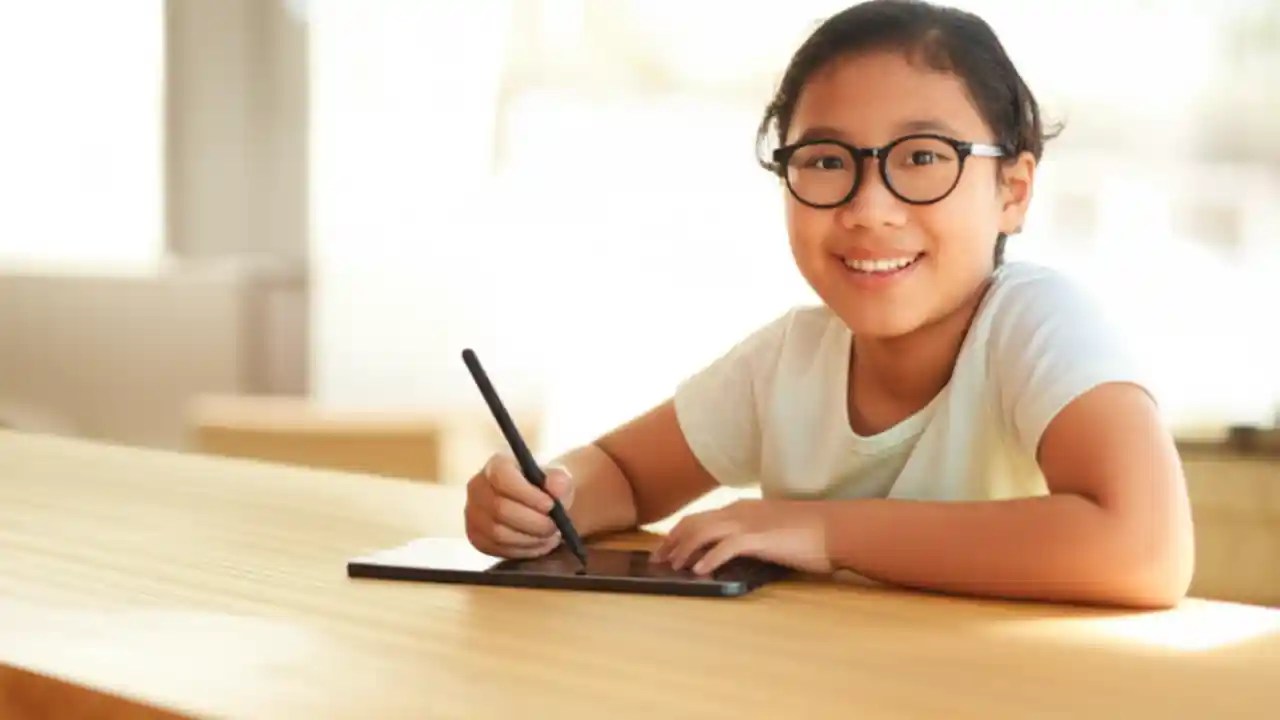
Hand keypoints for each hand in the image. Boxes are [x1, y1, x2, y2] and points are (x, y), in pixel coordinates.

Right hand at [465, 452, 574, 558]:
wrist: (536, 506)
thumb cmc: (546, 489)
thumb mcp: (558, 480)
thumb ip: (559, 481)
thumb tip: (555, 487)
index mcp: (496, 466)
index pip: (502, 477)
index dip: (527, 494)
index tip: (551, 505)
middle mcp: (477, 488)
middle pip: (500, 509)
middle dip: (532, 521)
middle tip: (555, 526)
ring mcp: (473, 515)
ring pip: (500, 533)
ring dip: (530, 538)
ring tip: (550, 535)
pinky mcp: (477, 538)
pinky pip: (499, 549)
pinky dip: (524, 550)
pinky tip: (539, 543)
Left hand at [652, 499, 833, 574]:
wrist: (837, 528)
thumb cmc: (810, 532)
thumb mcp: (773, 529)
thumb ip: (751, 536)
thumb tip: (732, 552)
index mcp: (742, 508)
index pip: (700, 518)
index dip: (678, 534)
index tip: (664, 550)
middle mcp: (740, 511)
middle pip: (693, 523)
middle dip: (671, 542)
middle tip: (657, 561)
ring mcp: (749, 523)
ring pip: (703, 532)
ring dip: (684, 550)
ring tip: (673, 567)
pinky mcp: (760, 538)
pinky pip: (726, 547)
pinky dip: (709, 559)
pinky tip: (700, 572)